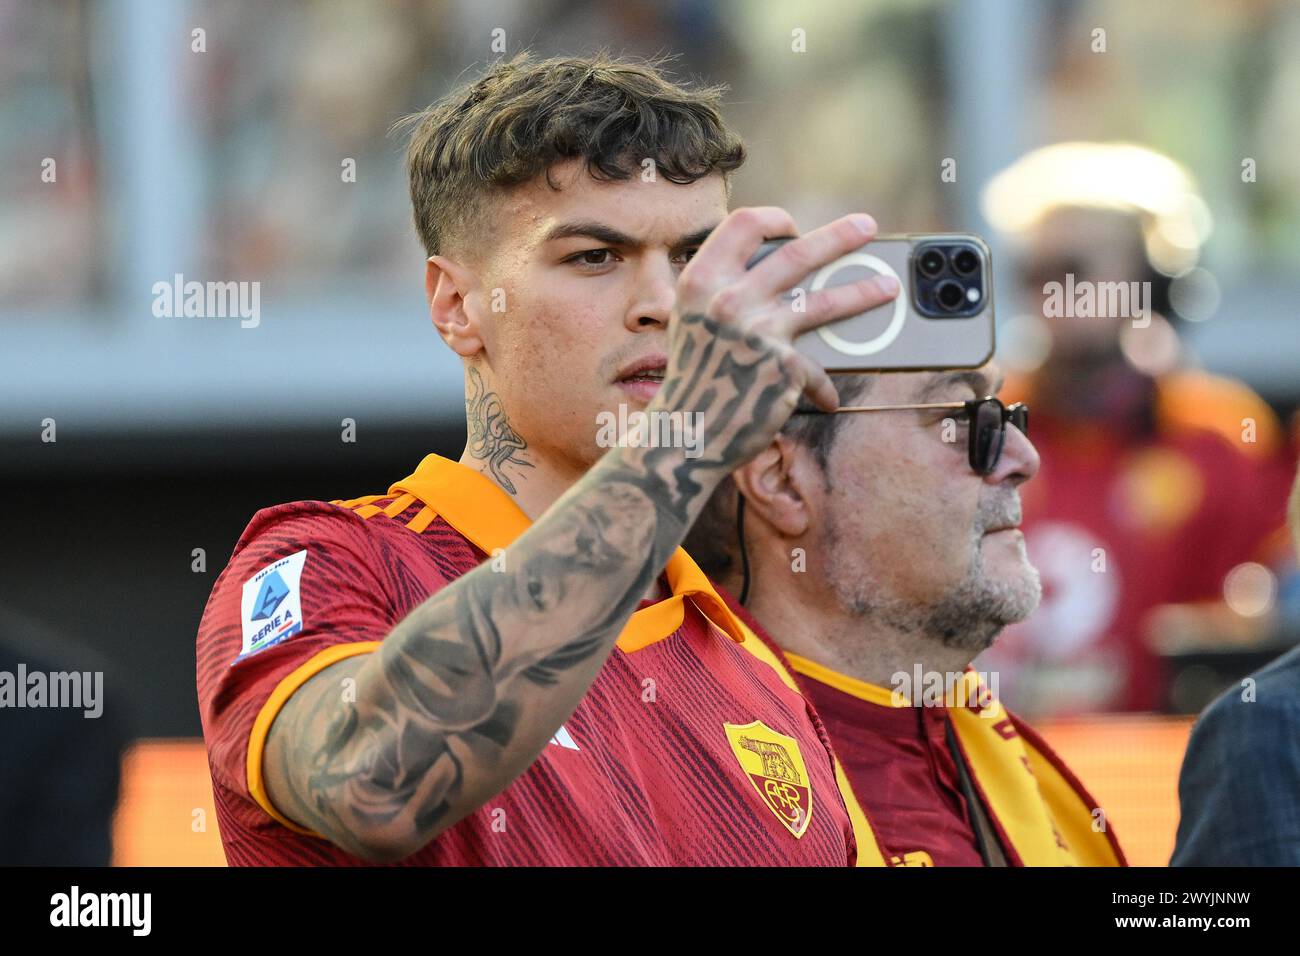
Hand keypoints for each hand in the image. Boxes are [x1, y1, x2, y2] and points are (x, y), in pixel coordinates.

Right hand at [653, 207, 898, 471]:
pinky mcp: (782, 368)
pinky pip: (816, 371)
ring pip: (824, 301)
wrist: (686, 435)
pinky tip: (827, 400)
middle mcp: (728, 300)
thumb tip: (777, 275)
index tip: (795, 227)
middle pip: (796, 252)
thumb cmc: (694, 378)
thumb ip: (723, 291)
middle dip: (839, 236)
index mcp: (702, 281)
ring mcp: (757, 332)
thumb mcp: (693, 321)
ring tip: (888, 286)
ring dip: (863, 292)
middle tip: (867, 225)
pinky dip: (822, 389)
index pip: (744, 224)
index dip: (774, 220)